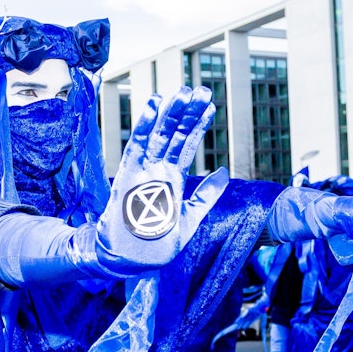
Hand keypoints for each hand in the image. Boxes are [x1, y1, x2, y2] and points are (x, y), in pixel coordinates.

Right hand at [85, 86, 220, 275]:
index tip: (209, 105)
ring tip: (183, 92)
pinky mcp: (128, 177)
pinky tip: (155, 105)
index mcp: (173, 179)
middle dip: (187, 113)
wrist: (130, 261)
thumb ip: (206, 195)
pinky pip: (138, 146)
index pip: (187, 145)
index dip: (198, 124)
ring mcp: (143, 172)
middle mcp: (158, 171)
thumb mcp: (190, 219)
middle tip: (199, 90)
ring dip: (171, 114)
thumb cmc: (158, 245)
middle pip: (175, 135)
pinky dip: (146, 125)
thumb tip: (224, 171)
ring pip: (160, 136)